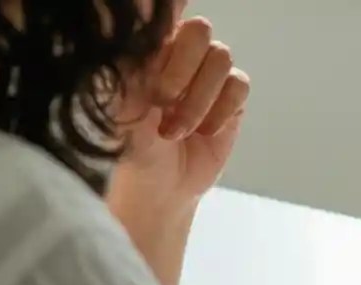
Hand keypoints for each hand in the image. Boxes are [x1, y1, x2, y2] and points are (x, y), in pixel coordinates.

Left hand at [113, 15, 250, 207]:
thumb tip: (139, 12)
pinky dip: (220, 111)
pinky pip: (238, 86)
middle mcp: (181, 55)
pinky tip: (203, 132)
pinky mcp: (231, 99)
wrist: (159, 190)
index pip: (165, 10)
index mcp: (150, 47)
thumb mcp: (122, 102)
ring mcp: (208, 76)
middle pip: (200, 30)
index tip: (174, 1)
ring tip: (176, 130)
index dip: (172, 4)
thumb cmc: (131, 146)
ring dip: (198, 99)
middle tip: (162, 101)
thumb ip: (132, 59)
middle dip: (181, 68)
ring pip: (221, 59)